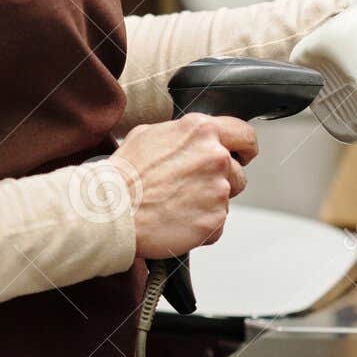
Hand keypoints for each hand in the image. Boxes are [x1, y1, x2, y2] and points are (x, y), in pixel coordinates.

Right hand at [114, 114, 258, 259]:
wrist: (112, 211)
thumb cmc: (124, 175)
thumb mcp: (148, 134)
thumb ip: (181, 134)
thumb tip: (190, 138)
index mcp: (201, 131)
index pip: (244, 135)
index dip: (244, 148)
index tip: (243, 156)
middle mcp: (215, 157)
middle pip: (238, 172)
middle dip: (221, 181)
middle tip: (191, 188)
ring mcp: (218, 189)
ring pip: (226, 199)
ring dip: (209, 203)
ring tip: (177, 205)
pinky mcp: (214, 220)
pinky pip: (217, 225)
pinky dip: (201, 226)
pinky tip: (176, 221)